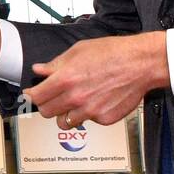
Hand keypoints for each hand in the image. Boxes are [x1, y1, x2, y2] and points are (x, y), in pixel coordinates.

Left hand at [25, 31, 169, 126]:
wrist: (141, 63)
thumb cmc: (113, 53)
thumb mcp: (79, 51)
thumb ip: (56, 64)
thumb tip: (40, 70)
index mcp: (65, 79)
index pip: (37, 97)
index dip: (32, 95)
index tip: (32, 94)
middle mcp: (75, 98)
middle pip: (47, 113)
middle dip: (47, 105)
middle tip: (53, 98)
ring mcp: (90, 111)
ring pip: (65, 122)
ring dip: (65, 114)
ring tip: (74, 102)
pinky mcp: (104, 119)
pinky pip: (88, 121)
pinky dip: (88, 114)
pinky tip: (96, 100)